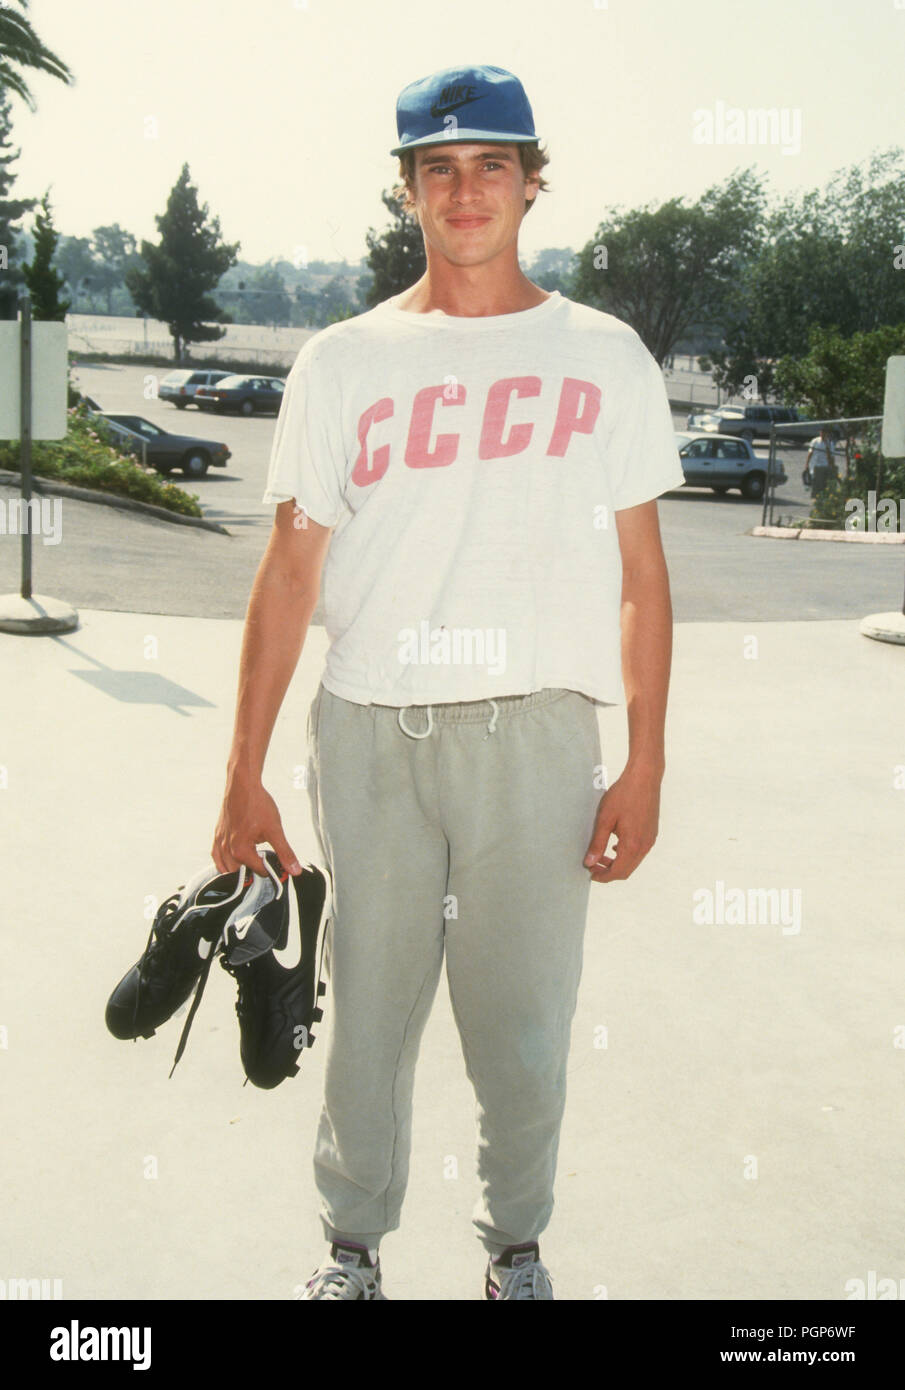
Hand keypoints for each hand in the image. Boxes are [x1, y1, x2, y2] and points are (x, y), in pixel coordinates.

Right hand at [212, 771, 301, 877]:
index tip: (279, 862)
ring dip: (238, 868)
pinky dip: (224, 861)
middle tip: (266, 859)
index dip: (272, 868)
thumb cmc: (258, 805)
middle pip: (241, 872)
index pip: (259, 872)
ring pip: (226, 867)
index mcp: (241, 851)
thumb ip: (284, 852)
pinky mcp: (217, 834)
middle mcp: (226, 849)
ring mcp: (219, 842)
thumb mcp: (275, 830)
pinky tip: (233, 858)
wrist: (243, 784)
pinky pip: (216, 856)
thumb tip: (295, 871)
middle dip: (254, 869)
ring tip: (253, 859)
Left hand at [583, 765, 661, 882]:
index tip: (590, 873)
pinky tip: (615, 845)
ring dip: (617, 863)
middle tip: (593, 865)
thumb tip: (589, 863)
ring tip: (601, 855)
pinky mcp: (652, 833)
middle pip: (626, 870)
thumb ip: (597, 843)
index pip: (618, 872)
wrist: (644, 777)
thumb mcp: (605, 819)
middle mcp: (645, 846)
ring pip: (633, 861)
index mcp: (633, 845)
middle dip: (609, 871)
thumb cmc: (624, 795)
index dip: (603, 876)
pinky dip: (626, 854)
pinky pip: (639, 852)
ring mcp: (650, 840)